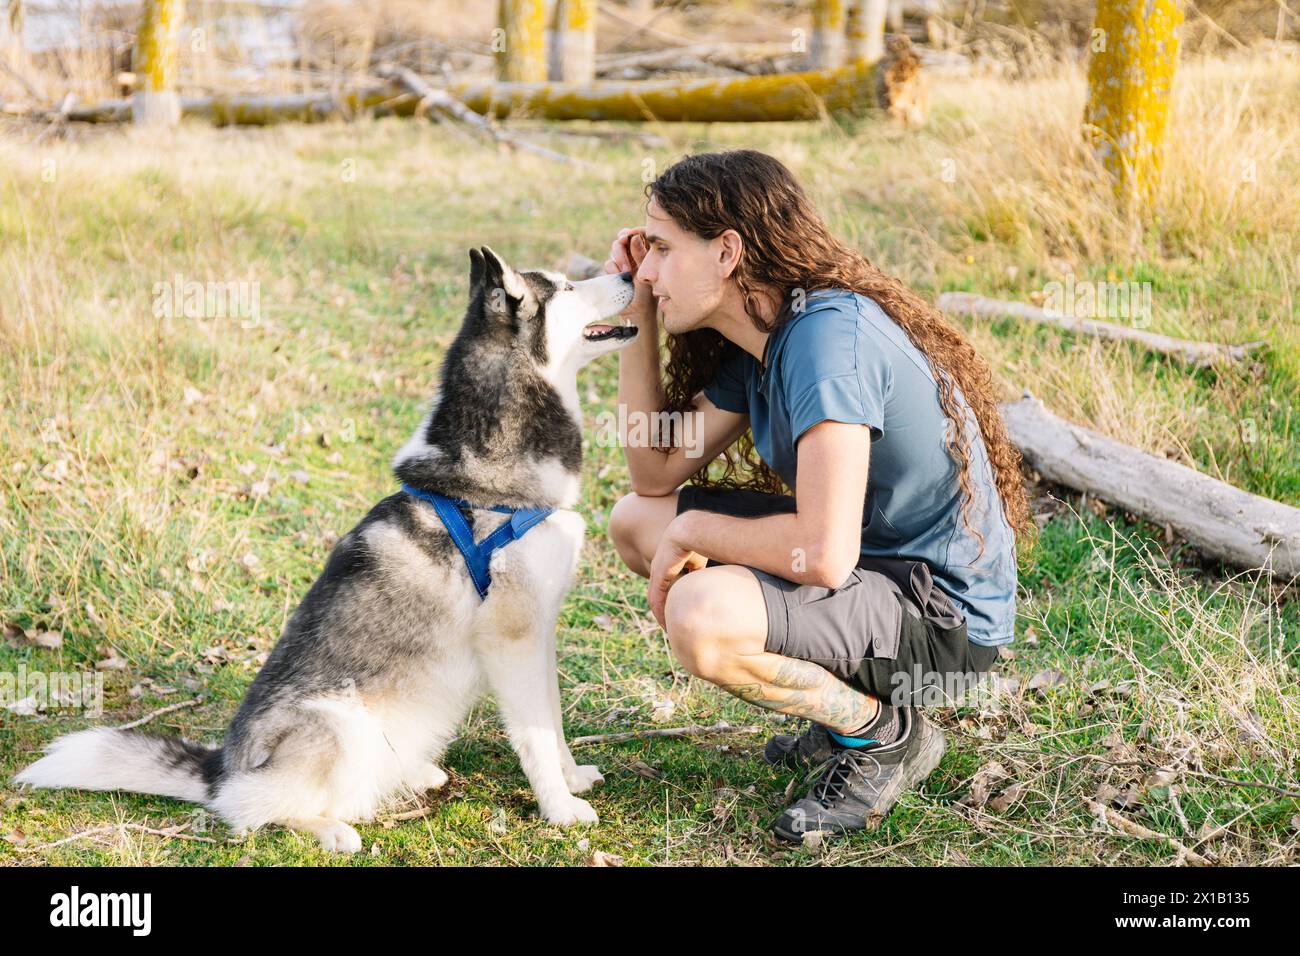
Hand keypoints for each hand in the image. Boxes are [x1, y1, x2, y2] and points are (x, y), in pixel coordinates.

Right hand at [603, 227, 653, 319]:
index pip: (639, 233)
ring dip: (619, 257)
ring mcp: (623, 262)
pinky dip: (613, 269)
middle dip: (622, 244)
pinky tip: (620, 277)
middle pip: (624, 237)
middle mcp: (634, 254)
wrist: (637, 313)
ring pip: (615, 248)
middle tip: (624, 247)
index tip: (629, 235)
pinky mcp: (614, 271)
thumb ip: (641, 254)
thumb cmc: (648, 293)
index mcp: (646, 251)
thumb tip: (634, 237)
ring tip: (626, 271)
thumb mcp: (647, 271)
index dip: (633, 231)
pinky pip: (609, 263)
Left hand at [647, 515, 707, 629]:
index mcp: (667, 563)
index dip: (670, 600)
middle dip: (663, 610)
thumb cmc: (700, 541)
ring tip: (668, 628)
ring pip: (654, 598)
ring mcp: (656, 570)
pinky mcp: (658, 574)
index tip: (678, 612)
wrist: (693, 530)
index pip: (665, 586)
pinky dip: (660, 610)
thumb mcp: (698, 562)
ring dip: (660, 614)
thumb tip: (704, 586)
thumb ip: (697, 574)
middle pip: (657, 594)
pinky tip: (665, 622)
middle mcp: (658, 567)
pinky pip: (656, 597)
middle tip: (670, 625)